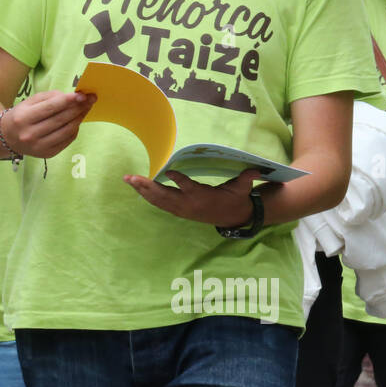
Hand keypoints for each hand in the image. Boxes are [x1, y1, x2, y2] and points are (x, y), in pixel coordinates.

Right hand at [0, 90, 95, 158]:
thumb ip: (50, 97)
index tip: (82, 94)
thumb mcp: (30, 102)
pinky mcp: (47, 154)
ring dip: (79, 118)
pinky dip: (75, 129)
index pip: (50, 108)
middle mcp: (30, 134)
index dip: (68, 101)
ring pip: (66, 131)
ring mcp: (39, 147)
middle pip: (60, 119)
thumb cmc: (23, 115)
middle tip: (90, 99)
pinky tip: (77, 121)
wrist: (8, 137)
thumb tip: (73, 97)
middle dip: (78, 108)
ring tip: (86, 108)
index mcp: (23, 118)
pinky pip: (67, 140)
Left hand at [124, 168, 260, 226]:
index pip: (189, 187)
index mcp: (203, 196)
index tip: (168, 171)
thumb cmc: (236, 198)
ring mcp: (182, 209)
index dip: (178, 180)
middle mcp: (188, 204)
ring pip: (158, 200)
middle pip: (165, 195)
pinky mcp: (178, 211)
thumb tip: (257, 168)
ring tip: (128, 180)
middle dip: (147, 187)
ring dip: (142, 191)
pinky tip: (137, 189)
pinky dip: (148, 197)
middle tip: (132, 178)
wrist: (234, 218)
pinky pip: (160, 204)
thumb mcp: (242, 188)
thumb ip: (246, 178)